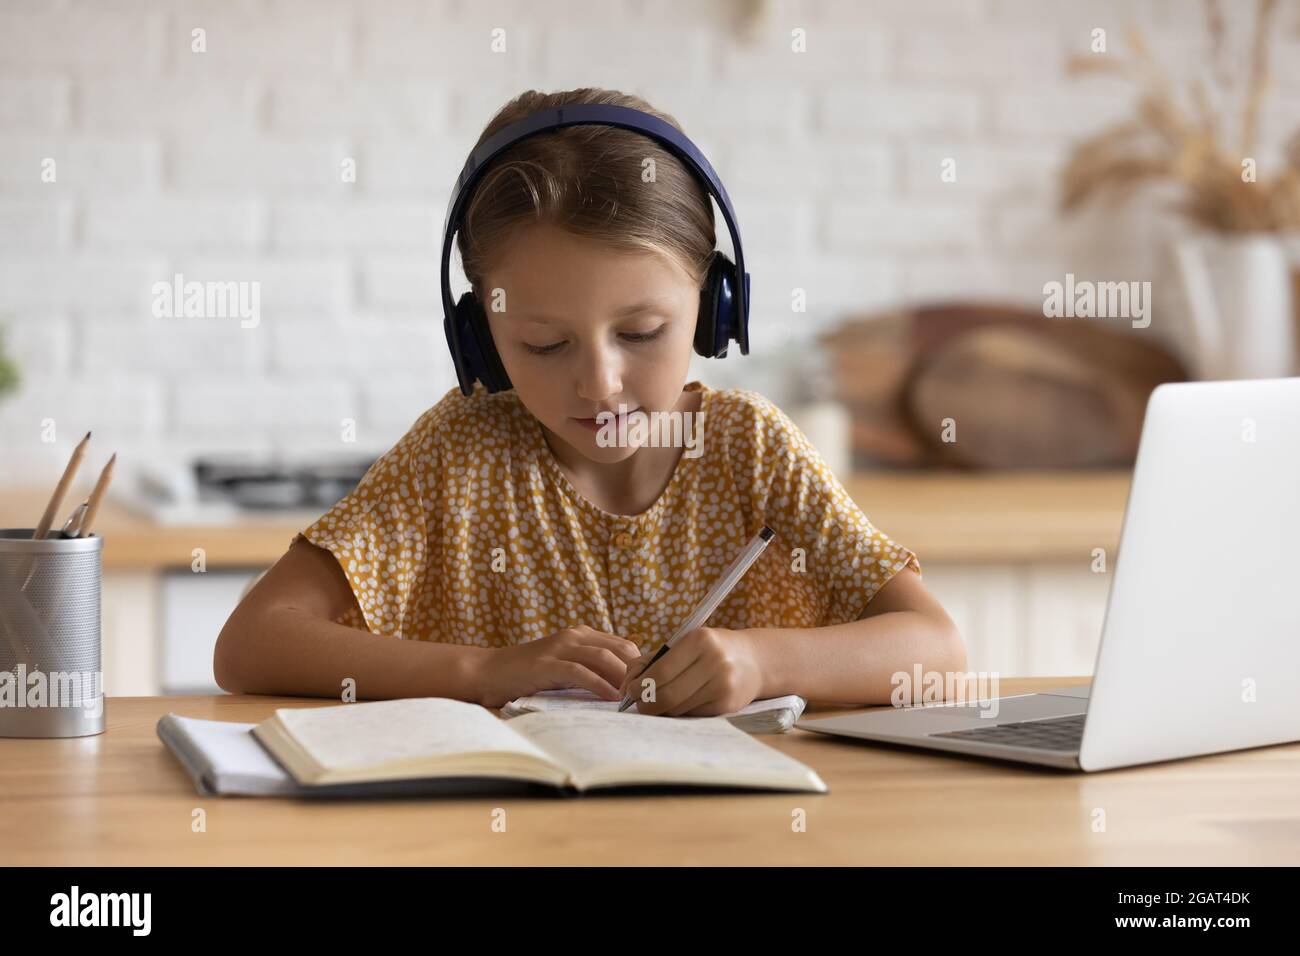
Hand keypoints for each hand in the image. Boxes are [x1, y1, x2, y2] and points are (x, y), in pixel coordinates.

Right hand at [476, 626, 641, 708]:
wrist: (488, 671)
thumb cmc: (529, 675)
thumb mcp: (565, 668)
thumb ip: (590, 671)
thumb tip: (625, 690)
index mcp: (582, 635)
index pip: (625, 645)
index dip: (642, 666)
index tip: (653, 687)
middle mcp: (575, 636)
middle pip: (620, 649)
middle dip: (638, 673)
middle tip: (649, 696)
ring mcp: (560, 648)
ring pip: (604, 658)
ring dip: (623, 679)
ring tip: (636, 699)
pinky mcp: (547, 664)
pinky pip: (580, 672)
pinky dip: (599, 685)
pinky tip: (612, 698)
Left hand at [618, 627, 763, 716]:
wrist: (753, 660)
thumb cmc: (710, 650)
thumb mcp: (684, 644)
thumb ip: (652, 661)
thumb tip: (625, 686)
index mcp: (699, 640)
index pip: (660, 672)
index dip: (640, 686)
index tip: (630, 692)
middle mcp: (714, 661)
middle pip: (668, 695)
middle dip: (647, 704)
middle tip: (639, 705)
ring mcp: (723, 685)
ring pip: (678, 708)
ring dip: (662, 710)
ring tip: (657, 703)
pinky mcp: (727, 704)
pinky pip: (692, 714)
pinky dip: (679, 713)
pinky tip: (679, 705)